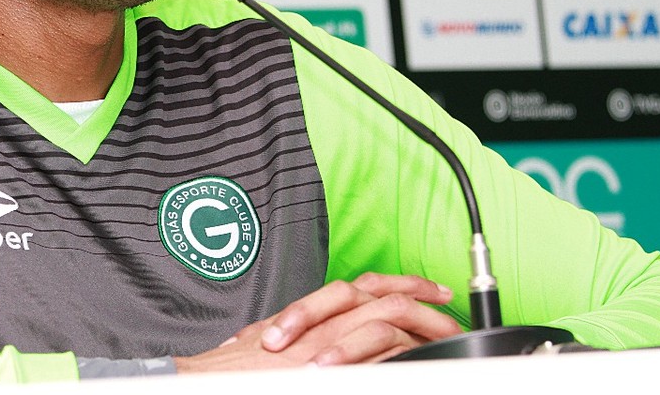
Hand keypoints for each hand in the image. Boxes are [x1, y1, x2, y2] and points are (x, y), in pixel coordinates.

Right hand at [175, 273, 461, 371]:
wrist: (209, 378)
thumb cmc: (229, 369)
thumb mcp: (267, 340)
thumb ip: (295, 332)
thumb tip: (310, 335)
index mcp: (311, 314)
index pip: (362, 286)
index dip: (398, 281)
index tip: (427, 286)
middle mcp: (321, 323)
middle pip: (381, 295)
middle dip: (421, 296)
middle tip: (449, 300)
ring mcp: (326, 345)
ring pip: (384, 317)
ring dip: (421, 324)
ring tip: (448, 330)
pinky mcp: (328, 367)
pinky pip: (374, 353)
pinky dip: (401, 353)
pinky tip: (422, 357)